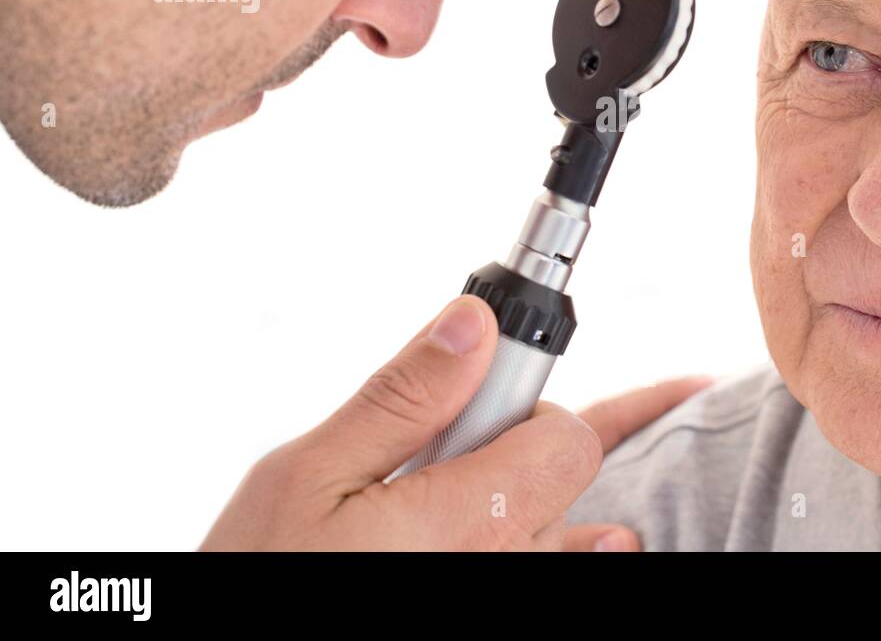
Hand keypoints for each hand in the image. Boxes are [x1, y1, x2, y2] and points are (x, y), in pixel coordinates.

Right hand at [199, 294, 710, 550]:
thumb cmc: (263, 569)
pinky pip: (546, 563)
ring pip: (561, 531)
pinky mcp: (491, 598)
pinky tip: (576, 531)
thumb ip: (402, 398)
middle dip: (529, 440)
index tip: (507, 366)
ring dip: (545, 501)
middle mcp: (504, 564)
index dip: (532, 398)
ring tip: (549, 475)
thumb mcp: (310, 475)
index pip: (570, 437)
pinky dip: (556, 543)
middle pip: (570, 478)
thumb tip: (475, 323)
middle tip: (486, 423)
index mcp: (468, 518)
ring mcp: (502, 589)